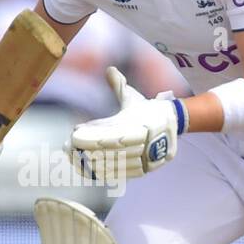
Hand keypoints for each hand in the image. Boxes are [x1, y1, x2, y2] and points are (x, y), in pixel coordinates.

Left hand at [67, 66, 178, 182]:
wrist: (174, 123)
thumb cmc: (147, 110)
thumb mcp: (133, 97)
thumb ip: (119, 85)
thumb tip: (109, 70)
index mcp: (140, 123)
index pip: (111, 133)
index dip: (91, 137)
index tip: (73, 135)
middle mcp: (144, 142)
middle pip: (111, 151)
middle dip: (87, 151)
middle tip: (69, 149)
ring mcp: (147, 157)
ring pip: (116, 164)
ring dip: (93, 163)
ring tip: (75, 159)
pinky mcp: (147, 168)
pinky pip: (124, 173)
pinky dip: (106, 172)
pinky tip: (90, 170)